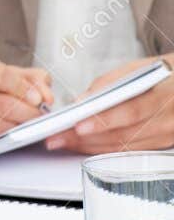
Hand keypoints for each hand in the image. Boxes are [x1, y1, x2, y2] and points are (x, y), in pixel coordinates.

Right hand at [0, 57, 53, 145]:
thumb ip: (26, 77)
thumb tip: (46, 93)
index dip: (24, 88)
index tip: (40, 98)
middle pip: (2, 105)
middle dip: (29, 113)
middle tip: (40, 116)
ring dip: (19, 129)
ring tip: (26, 125)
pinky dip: (0, 140)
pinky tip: (4, 133)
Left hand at [45, 57, 173, 153]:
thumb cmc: (163, 74)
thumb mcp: (139, 68)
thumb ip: (110, 83)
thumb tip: (83, 100)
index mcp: (165, 95)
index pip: (131, 111)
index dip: (104, 120)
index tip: (77, 125)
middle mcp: (169, 120)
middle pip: (124, 134)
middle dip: (85, 138)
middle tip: (57, 137)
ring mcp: (167, 135)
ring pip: (123, 147)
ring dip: (89, 146)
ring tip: (62, 142)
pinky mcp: (162, 145)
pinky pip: (128, 151)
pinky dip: (103, 148)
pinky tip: (83, 145)